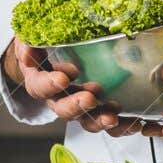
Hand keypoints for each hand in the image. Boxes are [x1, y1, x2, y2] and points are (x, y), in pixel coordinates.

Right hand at [1, 39, 142, 136]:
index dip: (49, 85)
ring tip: (113, 117)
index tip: (63, 78)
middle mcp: (57, 98)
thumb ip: (30, 41)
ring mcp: (78, 105)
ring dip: (99, 120)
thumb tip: (28, 51)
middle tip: (89, 99)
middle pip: (63, 110)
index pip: (39, 86)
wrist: (50, 54)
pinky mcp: (97, 108)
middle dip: (76, 106)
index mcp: (40, 80)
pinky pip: (107, 120)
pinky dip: (121, 125)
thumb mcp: (31, 37)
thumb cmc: (42, 43)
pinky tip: (134, 122)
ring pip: (86, 120)